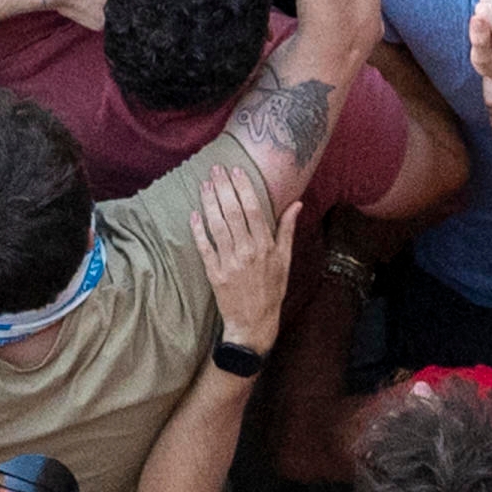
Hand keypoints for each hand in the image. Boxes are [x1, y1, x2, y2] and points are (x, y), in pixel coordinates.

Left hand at [188, 164, 295, 352]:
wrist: (255, 322)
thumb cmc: (272, 289)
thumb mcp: (285, 260)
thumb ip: (287, 230)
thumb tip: (297, 204)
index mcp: (266, 246)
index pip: (254, 209)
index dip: (244, 188)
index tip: (236, 170)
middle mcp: (248, 251)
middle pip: (234, 213)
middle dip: (224, 188)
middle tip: (216, 169)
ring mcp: (230, 263)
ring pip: (217, 226)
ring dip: (210, 203)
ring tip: (205, 185)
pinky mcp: (215, 274)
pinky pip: (205, 248)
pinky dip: (198, 231)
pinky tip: (194, 215)